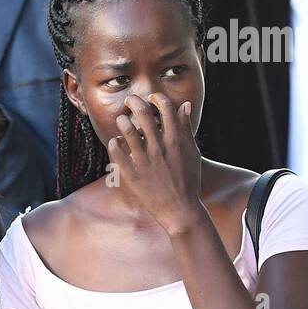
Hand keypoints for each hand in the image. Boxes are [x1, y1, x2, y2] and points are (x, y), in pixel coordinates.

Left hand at [107, 93, 203, 233]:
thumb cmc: (188, 180)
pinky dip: (114, 143)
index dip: (157, 98)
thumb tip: (185, 105)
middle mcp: (160, 148)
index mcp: (176, 141)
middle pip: (143, 114)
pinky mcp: (132, 175)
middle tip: (130, 100)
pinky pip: (117, 153)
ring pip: (127, 131)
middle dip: (134, 102)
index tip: (151, 98)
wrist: (180, 210)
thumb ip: (186, 129)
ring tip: (122, 120)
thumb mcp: (192, 153)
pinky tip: (116, 142)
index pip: (166, 108)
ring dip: (122, 121)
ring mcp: (145, 161)